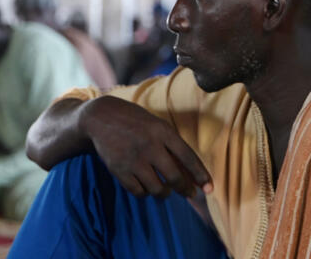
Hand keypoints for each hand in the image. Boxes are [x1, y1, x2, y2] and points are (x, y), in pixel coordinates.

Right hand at [80, 95, 211, 198]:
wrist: (100, 117)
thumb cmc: (135, 121)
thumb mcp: (156, 124)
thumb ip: (172, 144)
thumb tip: (190, 172)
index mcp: (162, 131)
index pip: (188, 157)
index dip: (200, 175)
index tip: (209, 189)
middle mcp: (149, 145)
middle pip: (174, 177)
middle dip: (185, 189)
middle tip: (189, 193)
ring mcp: (133, 159)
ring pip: (157, 189)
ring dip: (164, 193)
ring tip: (165, 190)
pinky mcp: (119, 170)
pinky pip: (138, 192)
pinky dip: (145, 193)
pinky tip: (146, 187)